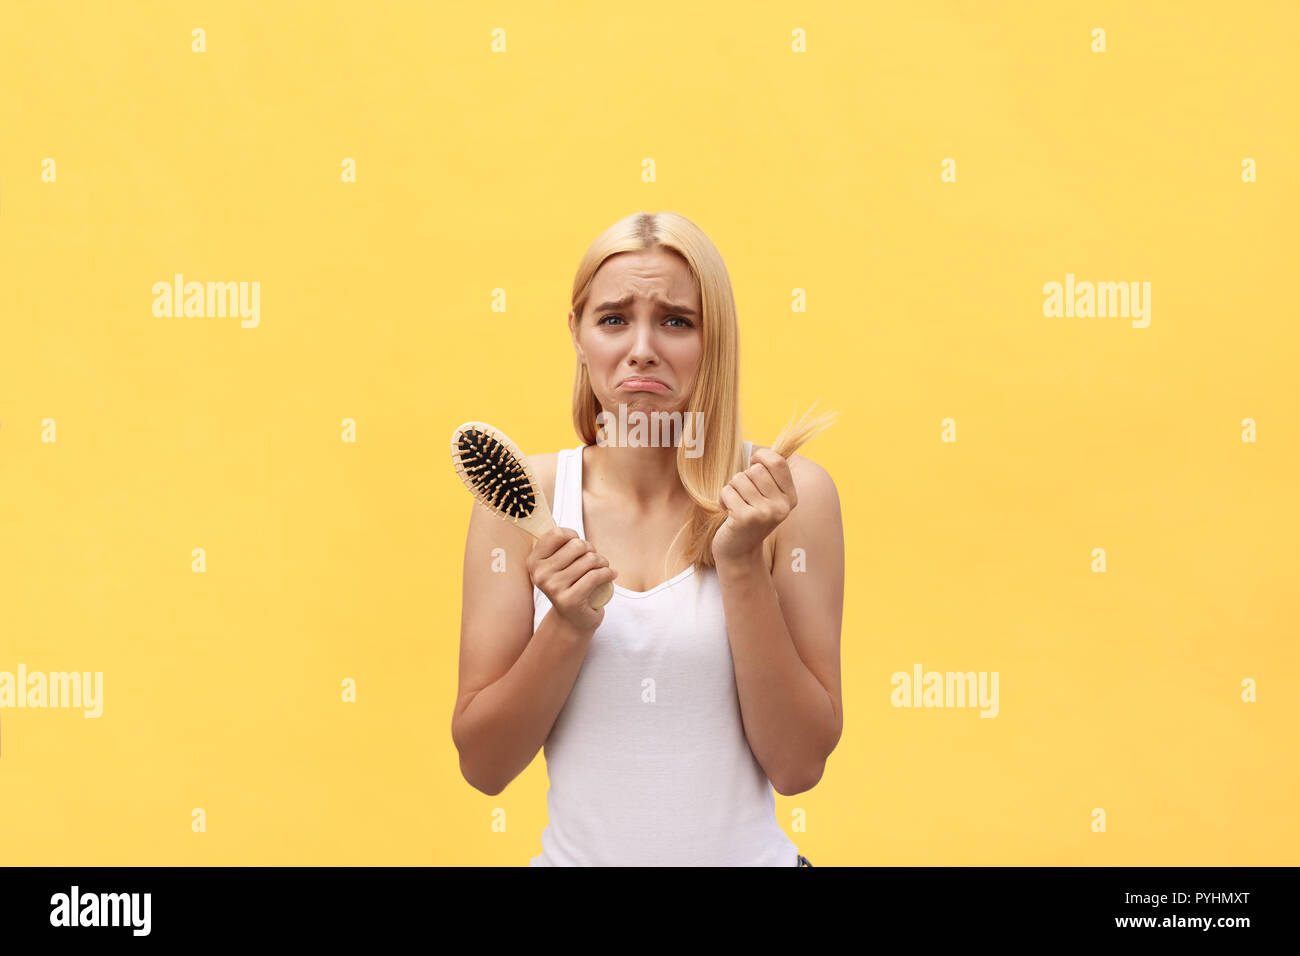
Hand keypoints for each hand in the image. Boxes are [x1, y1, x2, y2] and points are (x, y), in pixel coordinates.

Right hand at [526, 527, 616, 633]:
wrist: (573, 619)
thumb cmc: (569, 584)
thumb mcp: (558, 564)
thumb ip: (558, 545)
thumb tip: (558, 523)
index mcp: (534, 561)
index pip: (557, 533)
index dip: (573, 535)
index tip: (579, 544)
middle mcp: (540, 574)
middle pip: (576, 545)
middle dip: (591, 550)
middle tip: (593, 560)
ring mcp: (554, 588)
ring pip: (588, 560)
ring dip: (602, 562)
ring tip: (602, 568)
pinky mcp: (570, 599)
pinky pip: (595, 576)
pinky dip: (608, 573)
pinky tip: (611, 575)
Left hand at [712, 448, 797, 563]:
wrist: (739, 552)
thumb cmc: (749, 517)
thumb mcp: (767, 498)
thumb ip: (768, 475)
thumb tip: (756, 447)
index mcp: (790, 498)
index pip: (777, 461)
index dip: (761, 456)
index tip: (753, 463)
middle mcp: (781, 506)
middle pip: (755, 469)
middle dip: (743, 478)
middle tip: (744, 496)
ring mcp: (764, 513)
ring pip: (739, 479)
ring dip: (732, 489)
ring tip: (737, 505)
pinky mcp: (745, 518)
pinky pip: (727, 491)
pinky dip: (723, 499)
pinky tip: (729, 513)